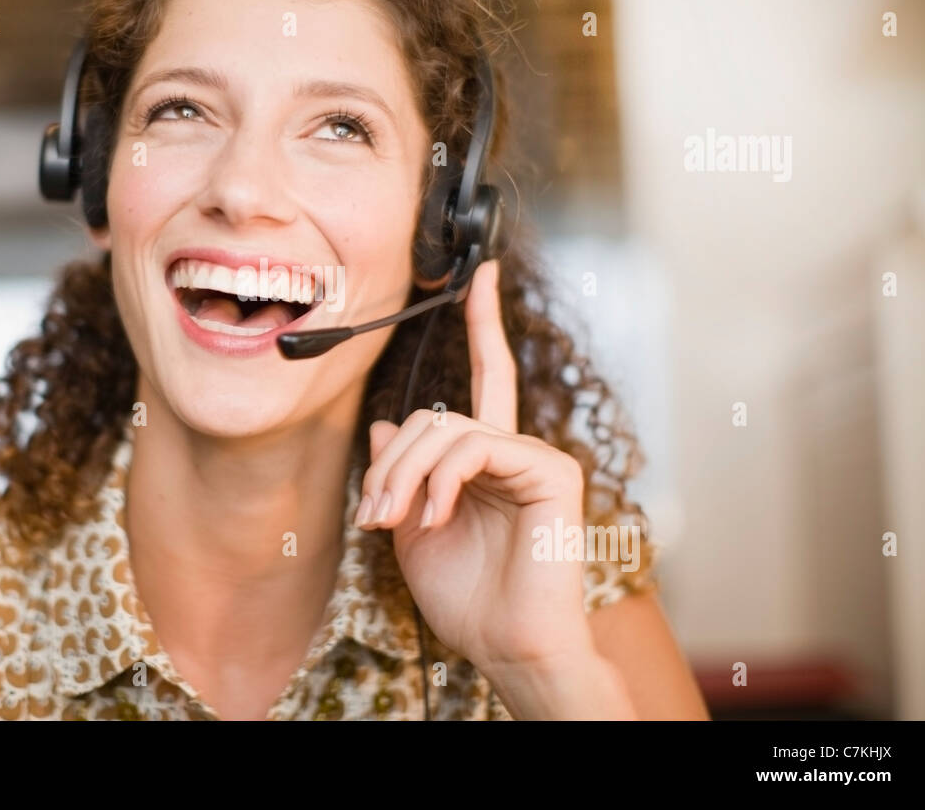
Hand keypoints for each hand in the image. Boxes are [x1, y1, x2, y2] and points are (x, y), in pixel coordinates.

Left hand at [356, 259, 596, 674]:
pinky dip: (443, 481)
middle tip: (373, 515)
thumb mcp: (413, 530)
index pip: (486, 381)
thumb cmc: (466, 598)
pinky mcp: (552, 472)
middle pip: (435, 418)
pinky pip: (476, 447)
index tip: (480, 277)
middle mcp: (515, 451)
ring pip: (448, 430)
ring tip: (392, 521)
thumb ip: (401, 476)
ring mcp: (536, 459)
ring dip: (405, 476)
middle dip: (390, 465)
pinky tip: (437, 517)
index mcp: (487, 462)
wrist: (507, 647)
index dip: (482, 325)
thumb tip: (385, 426)